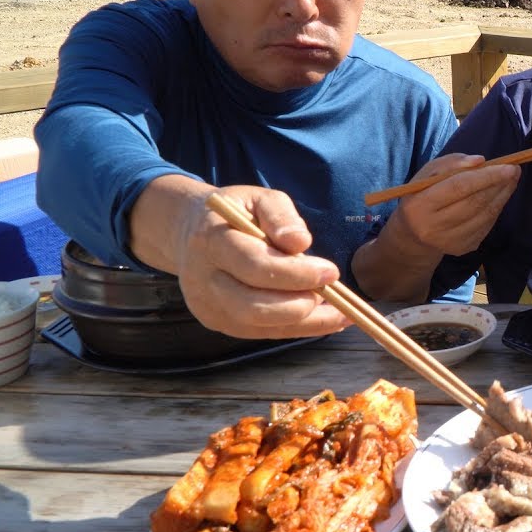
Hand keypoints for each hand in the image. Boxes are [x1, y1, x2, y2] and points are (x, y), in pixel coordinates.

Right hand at [172, 185, 350, 338]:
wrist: (190, 232)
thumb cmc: (236, 213)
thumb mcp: (260, 198)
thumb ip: (281, 216)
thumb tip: (301, 243)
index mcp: (211, 241)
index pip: (255, 265)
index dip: (296, 273)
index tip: (331, 271)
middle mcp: (203, 279)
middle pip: (253, 305)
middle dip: (300, 303)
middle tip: (333, 292)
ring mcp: (208, 306)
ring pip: (260, 326)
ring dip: (305, 322)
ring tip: (341, 312)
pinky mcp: (219, 322)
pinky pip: (263, 332)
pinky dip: (298, 328)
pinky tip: (326, 318)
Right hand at [389, 153, 520, 255]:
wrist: (413, 234)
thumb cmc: (422, 196)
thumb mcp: (427, 174)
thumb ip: (452, 163)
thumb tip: (480, 161)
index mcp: (420, 205)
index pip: (458, 187)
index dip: (486, 177)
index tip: (509, 166)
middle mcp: (434, 227)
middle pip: (475, 203)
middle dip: (498, 185)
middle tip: (515, 170)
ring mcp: (449, 241)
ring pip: (484, 216)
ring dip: (502, 196)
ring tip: (511, 180)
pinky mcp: (462, 248)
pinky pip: (486, 226)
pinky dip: (496, 209)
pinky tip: (500, 196)